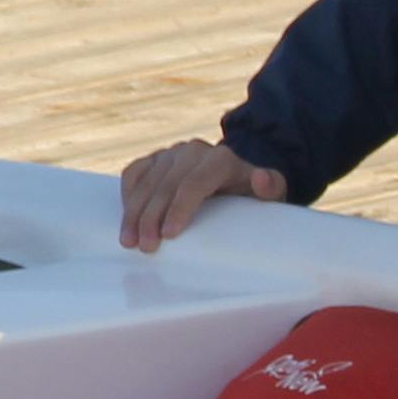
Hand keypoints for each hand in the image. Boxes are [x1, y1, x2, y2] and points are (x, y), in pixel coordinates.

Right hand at [121, 138, 286, 251]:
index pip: (195, 182)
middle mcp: (194, 152)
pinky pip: (134, 173)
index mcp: (222, 159)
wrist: (237, 176)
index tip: (168, 235)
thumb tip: (261, 179)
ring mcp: (172, 154)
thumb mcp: (271, 191)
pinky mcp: (156, 159)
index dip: (180, 207)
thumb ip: (270, 186)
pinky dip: (127, 195)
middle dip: (152, 217)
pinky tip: (126, 218)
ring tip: (128, 241)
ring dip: (134, 212)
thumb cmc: (252, 192)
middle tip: (145, 246)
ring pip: (146, 181)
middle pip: (166, 185)